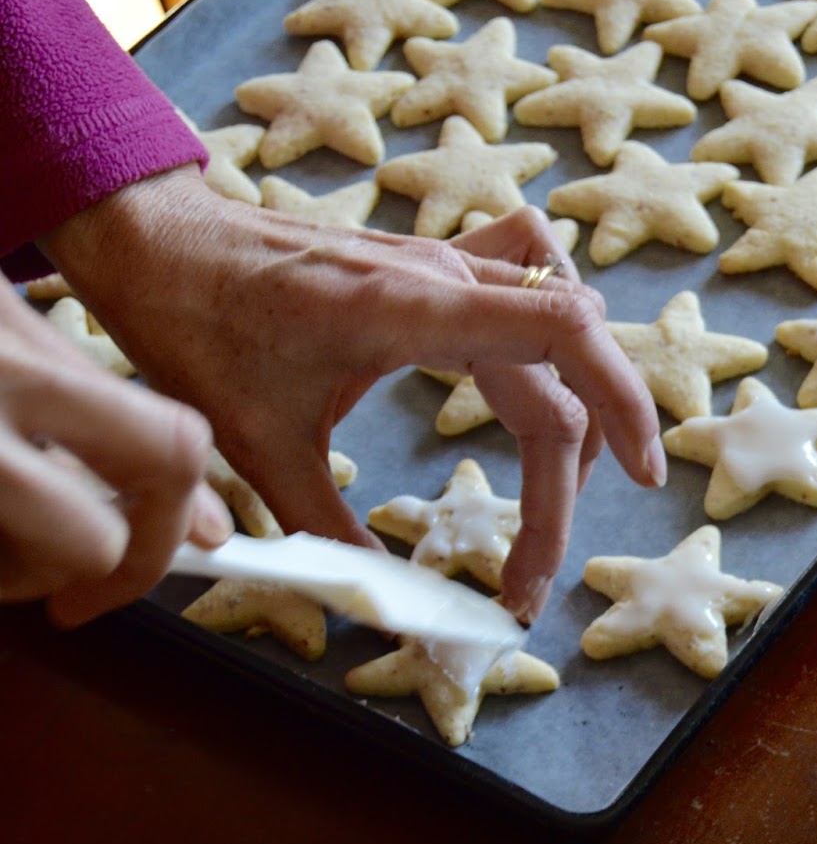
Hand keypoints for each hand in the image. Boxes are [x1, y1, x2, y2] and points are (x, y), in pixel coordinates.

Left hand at [39, 165, 663, 622]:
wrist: (156, 238)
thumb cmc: (194, 327)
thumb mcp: (255, 445)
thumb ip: (325, 528)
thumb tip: (383, 604)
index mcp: (409, 309)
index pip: (564, 338)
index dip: (621, 411)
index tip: (633, 488)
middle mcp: (445, 276)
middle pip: (563, 374)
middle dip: (565, 485)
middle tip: (527, 577)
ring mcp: (445, 260)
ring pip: (563, 327)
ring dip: (579, 408)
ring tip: (557, 490)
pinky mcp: (436, 261)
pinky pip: (533, 273)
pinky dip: (559, 323)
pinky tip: (544, 366)